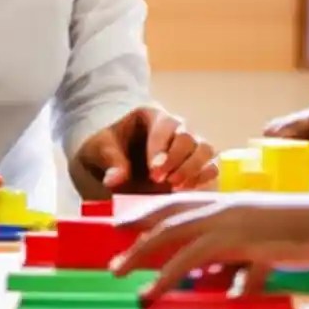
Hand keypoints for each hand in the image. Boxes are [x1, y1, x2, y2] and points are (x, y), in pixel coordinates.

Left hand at [74, 107, 217, 193]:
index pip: (165, 125)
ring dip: (194, 169)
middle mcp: (175, 128)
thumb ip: (108, 161)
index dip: (161, 147)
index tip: (153, 171)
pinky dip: (203, 179)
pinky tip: (185, 192)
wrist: (107, 165)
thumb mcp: (96, 149)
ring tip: (175, 188)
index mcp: (152, 116)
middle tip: (161, 180)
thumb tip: (115, 180)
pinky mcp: (194, 169)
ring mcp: (187, 149)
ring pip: (206, 150)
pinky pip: (211, 168)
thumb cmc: (103, 150)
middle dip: (178, 159)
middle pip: (189, 136)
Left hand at [112, 195, 308, 299]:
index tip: (125, 222)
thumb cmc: (305, 234)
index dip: (150, 211)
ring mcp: (227, 221)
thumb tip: (233, 288)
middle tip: (112, 247)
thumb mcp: (266, 249)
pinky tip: (155, 290)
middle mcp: (222, 207)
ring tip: (119, 272)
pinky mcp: (234, 240)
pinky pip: (191, 258)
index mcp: (228, 202)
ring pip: (171, 236)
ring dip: (141, 254)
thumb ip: (244, 266)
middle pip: (167, 216)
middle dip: (135, 231)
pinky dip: (169, 275)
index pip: (179, 203)